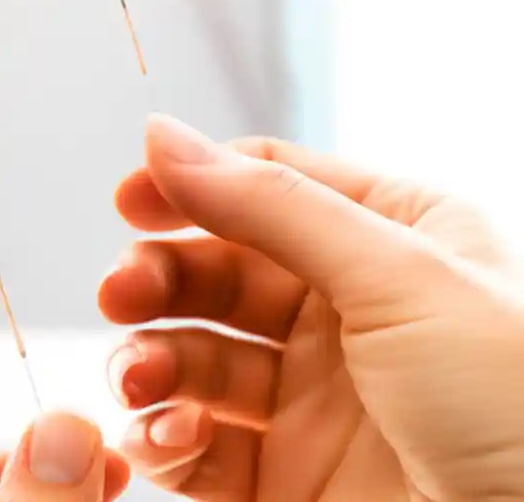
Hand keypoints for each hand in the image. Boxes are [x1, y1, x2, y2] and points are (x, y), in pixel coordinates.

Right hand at [99, 114, 523, 500]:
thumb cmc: (517, 414)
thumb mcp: (402, 278)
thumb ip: (273, 206)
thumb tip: (166, 138)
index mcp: (395, 242)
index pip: (269, 186)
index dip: (193, 186)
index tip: (130, 200)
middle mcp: (347, 315)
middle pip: (216, 269)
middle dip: (160, 277)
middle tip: (120, 292)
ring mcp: (311, 399)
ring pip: (193, 356)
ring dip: (150, 359)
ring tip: (139, 377)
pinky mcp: (281, 477)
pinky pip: (193, 444)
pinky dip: (164, 436)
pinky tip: (172, 437)